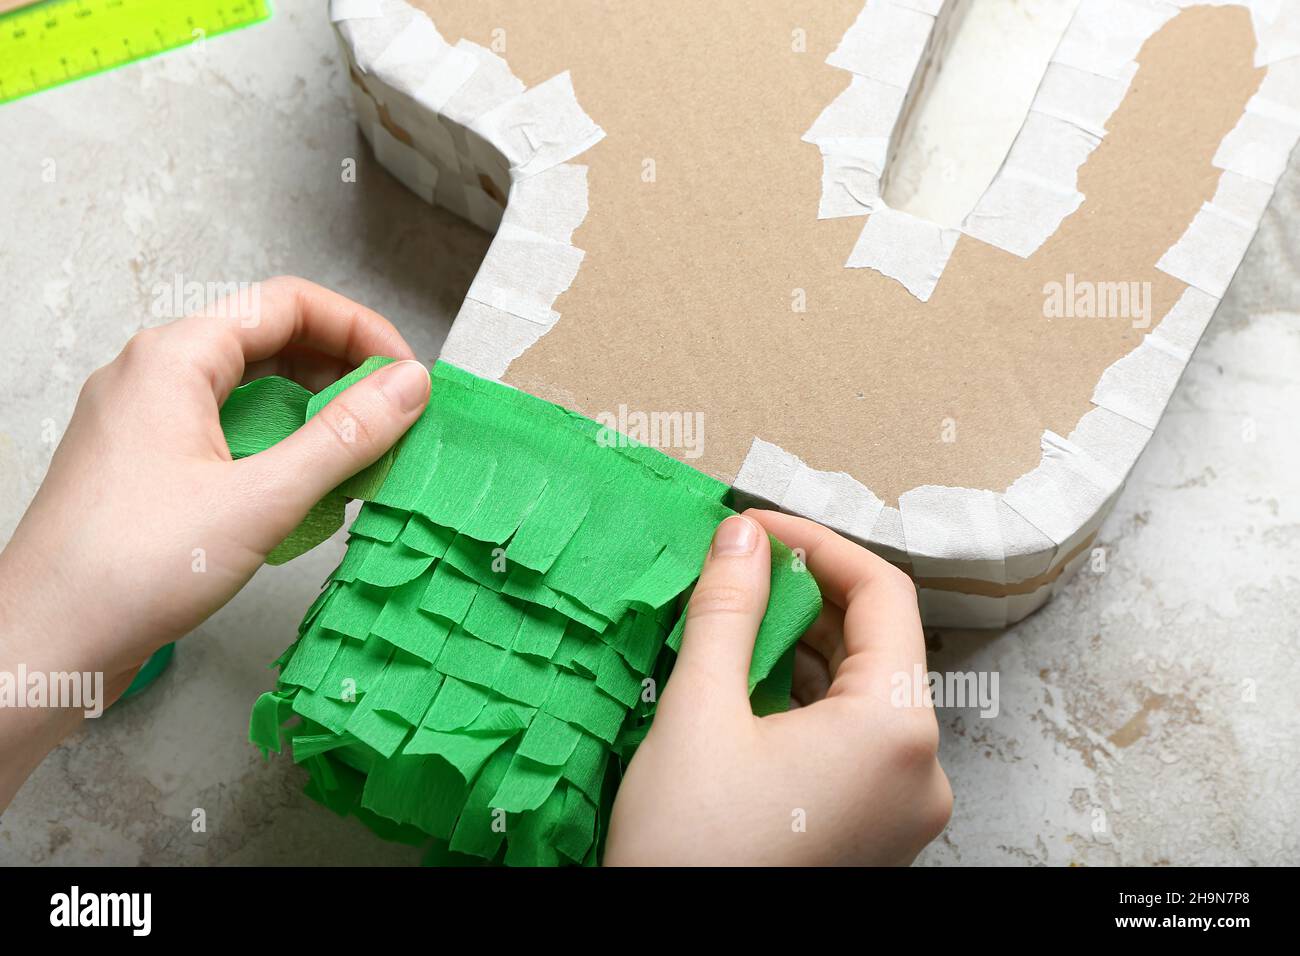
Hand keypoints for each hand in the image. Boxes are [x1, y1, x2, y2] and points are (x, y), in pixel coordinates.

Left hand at [0, 276, 429, 806]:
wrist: (47, 644)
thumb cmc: (137, 567)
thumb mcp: (262, 498)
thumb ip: (345, 437)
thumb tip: (410, 384)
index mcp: (175, 357)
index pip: (287, 304)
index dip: (359, 329)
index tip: (406, 377)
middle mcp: (154, 373)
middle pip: (269, 340)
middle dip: (340, 373)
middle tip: (394, 419)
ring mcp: (145, 418)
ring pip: (249, 389)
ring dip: (312, 414)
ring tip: (360, 458)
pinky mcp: (145, 463)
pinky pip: (226, 430)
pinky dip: (277, 447)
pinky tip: (308, 491)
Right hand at [606, 510, 951, 864]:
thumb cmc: (691, 846)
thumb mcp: (700, 713)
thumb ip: (728, 609)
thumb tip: (742, 533)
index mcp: (897, 731)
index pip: (883, 595)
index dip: (818, 544)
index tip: (753, 527)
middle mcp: (922, 770)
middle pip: (879, 644)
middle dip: (807, 596)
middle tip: (736, 569)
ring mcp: (904, 809)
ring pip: (865, 694)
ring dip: (804, 647)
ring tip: (734, 622)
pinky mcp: (875, 833)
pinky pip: (855, 741)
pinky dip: (808, 701)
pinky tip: (751, 686)